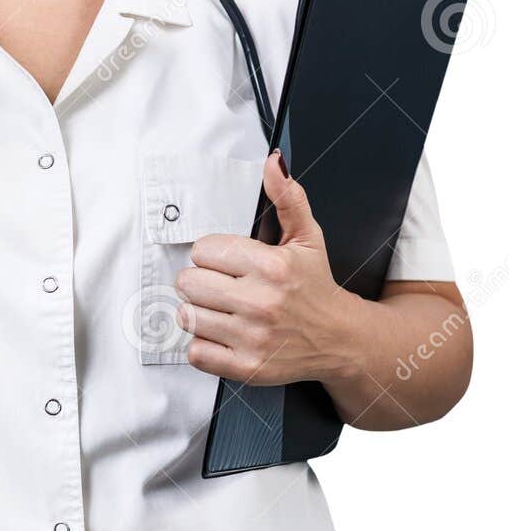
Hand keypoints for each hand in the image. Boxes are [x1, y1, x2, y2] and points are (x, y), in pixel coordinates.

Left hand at [175, 150, 355, 384]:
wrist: (342, 340)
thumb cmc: (316, 287)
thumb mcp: (308, 239)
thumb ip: (288, 198)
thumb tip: (273, 163)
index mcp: (272, 266)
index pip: (203, 250)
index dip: (213, 255)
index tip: (230, 263)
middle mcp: (261, 302)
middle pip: (188, 282)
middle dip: (203, 282)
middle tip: (224, 287)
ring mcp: (252, 338)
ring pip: (187, 315)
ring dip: (200, 313)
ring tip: (224, 311)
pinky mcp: (246, 368)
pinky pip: (194, 351)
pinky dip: (204, 345)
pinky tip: (225, 335)